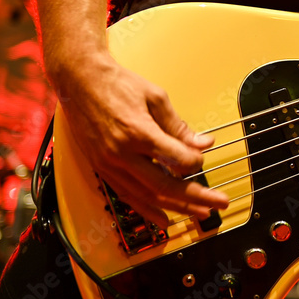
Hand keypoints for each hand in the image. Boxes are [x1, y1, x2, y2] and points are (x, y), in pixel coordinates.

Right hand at [52, 54, 228, 226]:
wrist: (80, 80)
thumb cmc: (117, 84)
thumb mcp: (156, 98)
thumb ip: (179, 126)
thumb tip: (204, 144)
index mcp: (138, 132)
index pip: (176, 159)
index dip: (195, 163)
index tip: (202, 159)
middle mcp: (122, 153)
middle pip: (164, 185)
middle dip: (195, 197)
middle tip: (219, 203)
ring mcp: (109, 163)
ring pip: (147, 196)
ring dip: (176, 208)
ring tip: (201, 213)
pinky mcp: (101, 168)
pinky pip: (127, 195)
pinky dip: (147, 209)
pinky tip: (164, 218)